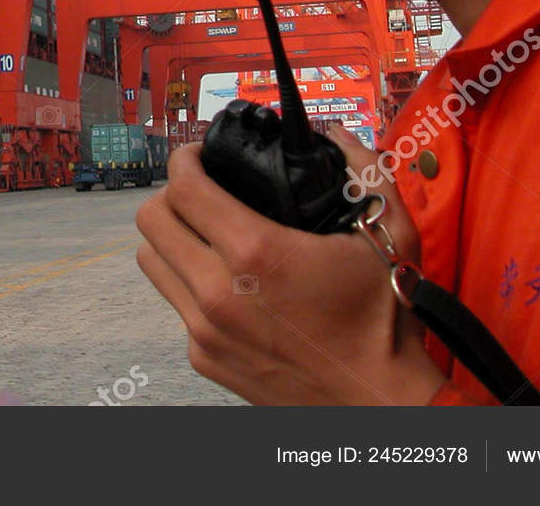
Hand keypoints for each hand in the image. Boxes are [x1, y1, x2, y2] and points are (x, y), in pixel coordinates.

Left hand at [135, 128, 447, 404]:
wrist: (379, 403)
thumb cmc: (384, 323)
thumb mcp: (389, 236)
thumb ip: (365, 173)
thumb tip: (338, 136)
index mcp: (255, 253)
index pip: (182, 187)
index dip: (185, 159)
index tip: (198, 155)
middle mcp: (218, 292)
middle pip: (150, 220)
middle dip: (171, 194)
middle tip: (199, 190)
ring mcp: (205, 330)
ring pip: (152, 262)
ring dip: (172, 239)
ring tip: (205, 232)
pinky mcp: (204, 358)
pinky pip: (176, 305)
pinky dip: (191, 284)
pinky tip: (227, 281)